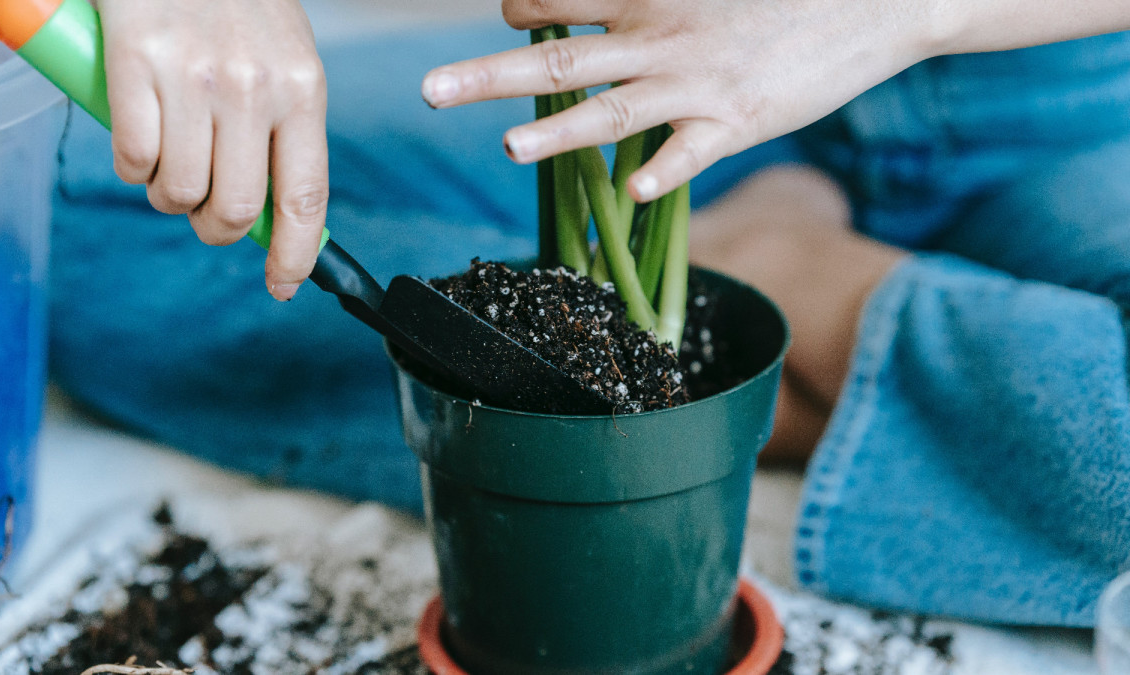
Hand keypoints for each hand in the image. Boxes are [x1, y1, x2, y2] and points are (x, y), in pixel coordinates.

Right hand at [97, 0, 328, 300]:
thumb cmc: (237, 4)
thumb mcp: (286, 58)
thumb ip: (285, 128)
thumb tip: (277, 211)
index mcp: (302, 90)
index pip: (306, 196)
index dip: (297, 253)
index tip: (284, 285)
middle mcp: (252, 88)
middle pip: (236, 208)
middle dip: (216, 228)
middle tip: (204, 211)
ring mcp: (193, 77)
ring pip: (178, 191)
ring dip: (168, 198)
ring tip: (169, 165)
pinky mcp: (135, 62)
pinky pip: (132, 158)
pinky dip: (131, 168)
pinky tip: (139, 138)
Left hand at [421, 0, 946, 201]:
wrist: (874, 2)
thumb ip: (649, 6)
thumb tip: (601, 23)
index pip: (564, 3)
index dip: (522, 11)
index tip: (498, 20)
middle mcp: (661, 38)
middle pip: (559, 60)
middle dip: (487, 77)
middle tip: (428, 92)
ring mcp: (697, 83)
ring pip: (612, 110)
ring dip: (554, 132)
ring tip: (503, 149)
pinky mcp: (739, 121)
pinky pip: (690, 153)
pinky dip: (658, 172)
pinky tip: (625, 194)